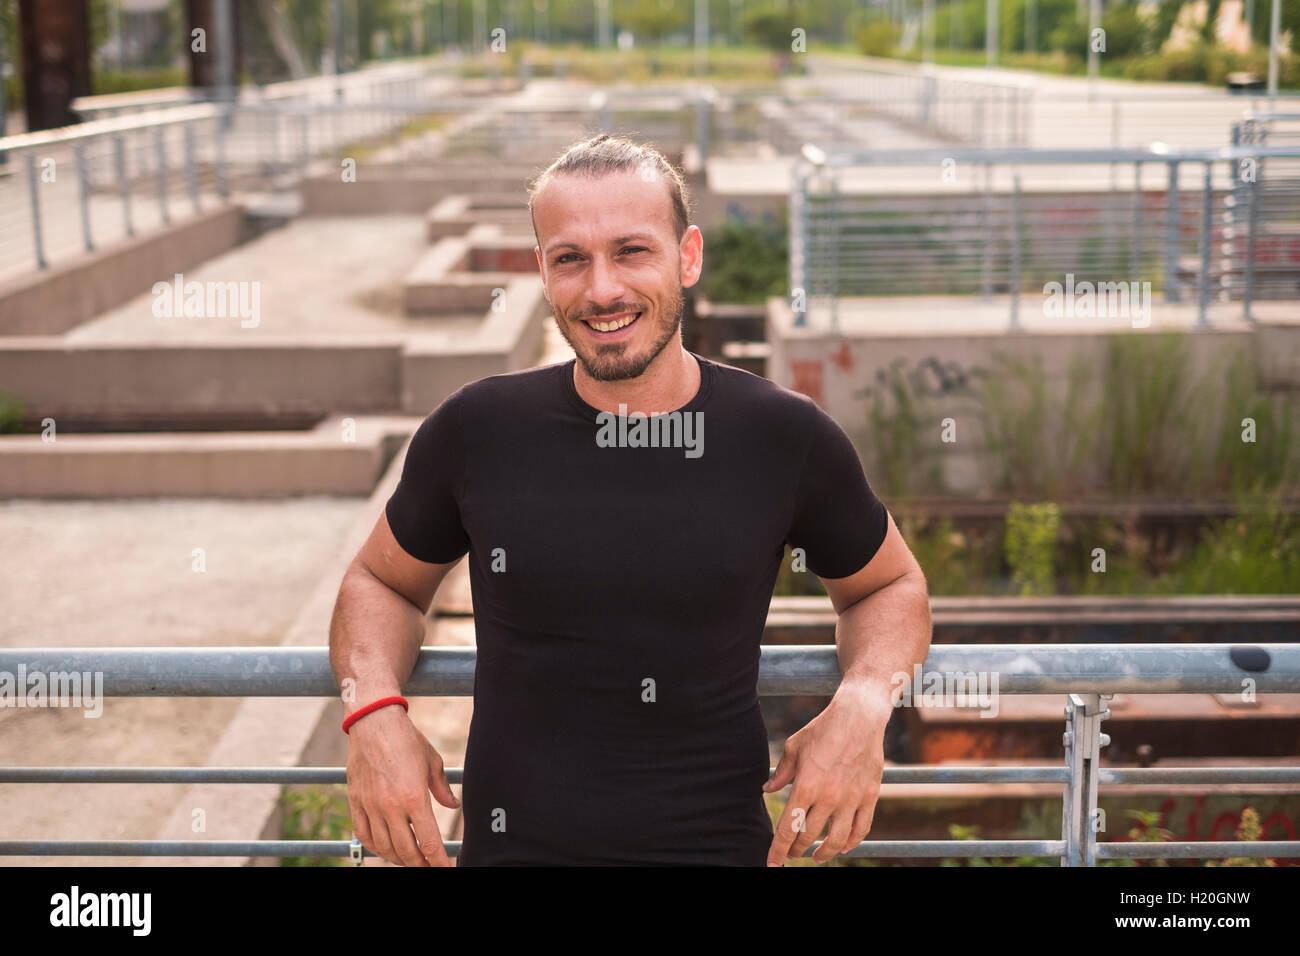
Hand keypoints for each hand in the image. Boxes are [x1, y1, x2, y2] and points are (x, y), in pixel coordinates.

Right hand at [345, 704, 459, 866]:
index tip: (446, 868)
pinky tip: (385, 849)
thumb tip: (454, 806)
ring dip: (399, 859)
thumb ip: (442, 789)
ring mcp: (370, 806)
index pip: (429, 842)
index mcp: (414, 797)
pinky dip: (375, 848)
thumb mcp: (432, 762)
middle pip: (406, 851)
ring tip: (411, 860)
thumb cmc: (406, 740)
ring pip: (384, 848)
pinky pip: (364, 835)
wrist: (374, 723)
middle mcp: (390, 806)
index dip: (438, 861)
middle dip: (420, 865)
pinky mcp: (356, 803)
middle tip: (430, 867)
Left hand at [762, 682, 892, 865]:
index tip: (772, 863)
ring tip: (816, 857)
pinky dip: (852, 842)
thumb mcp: (794, 747)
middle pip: (809, 838)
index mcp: (805, 786)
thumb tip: (768, 789)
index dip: (778, 850)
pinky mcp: (869, 796)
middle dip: (796, 851)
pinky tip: (844, 846)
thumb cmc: (823, 729)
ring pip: (837, 840)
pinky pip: (861, 828)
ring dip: (824, 853)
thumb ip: (782, 772)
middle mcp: (828, 797)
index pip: (788, 829)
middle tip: (792, 854)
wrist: (859, 717)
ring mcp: (851, 799)